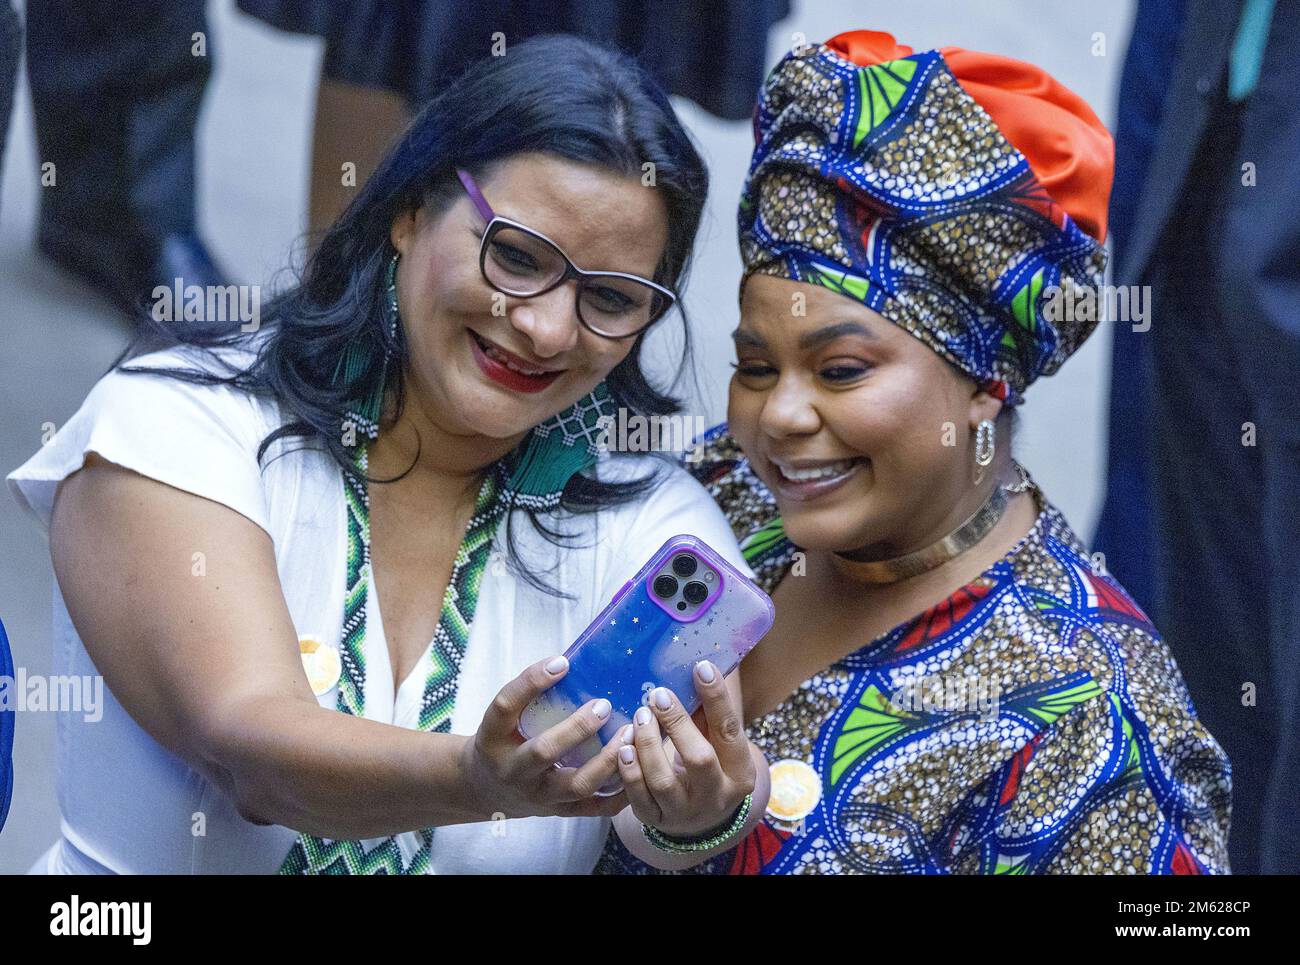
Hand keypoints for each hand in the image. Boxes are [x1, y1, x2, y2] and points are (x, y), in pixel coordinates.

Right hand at [459, 655, 627, 819]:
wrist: (486, 790)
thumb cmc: (502, 742)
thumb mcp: (502, 719)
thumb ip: (529, 695)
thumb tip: (573, 661)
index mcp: (494, 737)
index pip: (507, 705)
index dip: (532, 682)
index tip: (561, 663)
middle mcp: (514, 769)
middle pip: (544, 751)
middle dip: (578, 728)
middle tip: (604, 705)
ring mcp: (538, 795)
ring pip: (577, 784)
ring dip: (608, 760)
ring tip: (629, 735)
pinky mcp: (558, 811)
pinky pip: (592, 808)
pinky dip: (617, 793)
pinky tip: (636, 770)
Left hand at [615, 659, 755, 837]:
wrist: (699, 819)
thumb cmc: (709, 765)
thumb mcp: (717, 744)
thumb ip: (709, 712)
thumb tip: (698, 663)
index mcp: (740, 771)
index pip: (730, 731)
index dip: (716, 698)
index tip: (701, 667)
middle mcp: (716, 795)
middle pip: (698, 759)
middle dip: (676, 723)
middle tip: (656, 695)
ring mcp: (684, 812)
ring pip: (662, 781)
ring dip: (646, 744)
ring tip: (638, 717)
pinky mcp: (656, 820)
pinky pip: (637, 798)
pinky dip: (628, 771)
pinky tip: (623, 747)